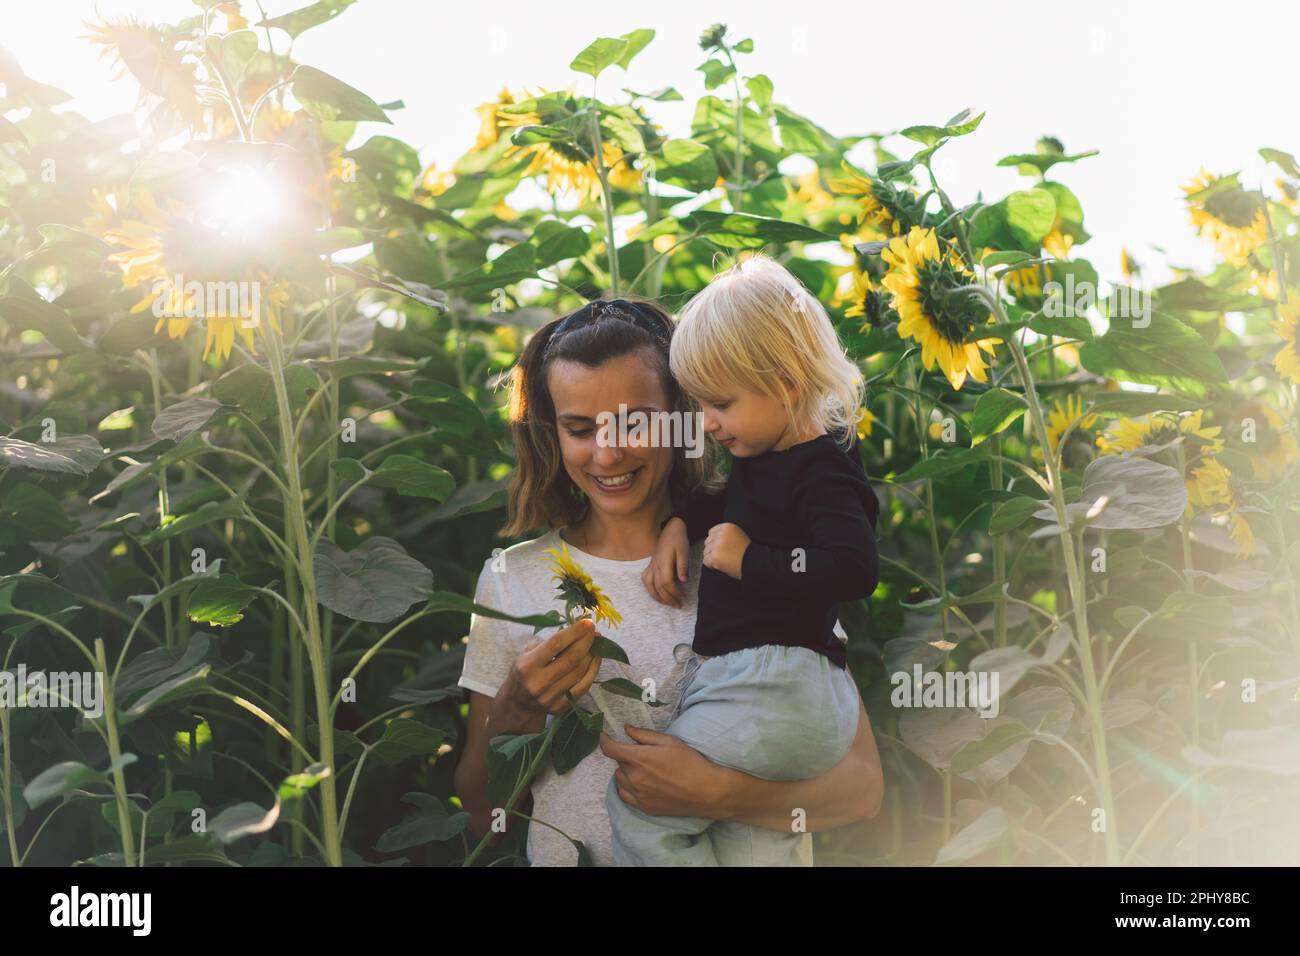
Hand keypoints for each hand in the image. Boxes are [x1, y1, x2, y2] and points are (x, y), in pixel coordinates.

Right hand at [502, 618, 599, 717]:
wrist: (519, 703)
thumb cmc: (524, 672)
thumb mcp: (526, 653)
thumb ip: (548, 642)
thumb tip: (575, 630)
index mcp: (528, 665)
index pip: (556, 643)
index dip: (574, 631)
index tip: (586, 622)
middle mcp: (539, 682)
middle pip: (571, 658)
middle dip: (586, 641)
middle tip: (594, 630)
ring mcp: (550, 697)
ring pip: (579, 672)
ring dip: (591, 654)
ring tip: (596, 642)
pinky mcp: (560, 706)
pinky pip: (583, 686)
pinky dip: (593, 670)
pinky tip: (596, 658)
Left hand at [600, 725, 730, 818]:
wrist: (705, 791)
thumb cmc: (689, 762)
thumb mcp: (668, 741)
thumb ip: (644, 735)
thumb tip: (626, 729)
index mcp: (639, 758)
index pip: (610, 749)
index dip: (604, 740)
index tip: (604, 736)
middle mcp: (634, 778)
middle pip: (618, 763)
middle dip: (625, 756)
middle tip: (641, 754)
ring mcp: (638, 795)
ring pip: (620, 779)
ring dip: (625, 771)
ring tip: (642, 769)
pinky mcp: (644, 807)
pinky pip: (625, 795)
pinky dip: (627, 787)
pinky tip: (638, 783)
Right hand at [642, 517, 688, 607]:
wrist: (671, 529)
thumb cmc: (678, 540)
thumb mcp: (684, 550)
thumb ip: (683, 565)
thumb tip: (683, 580)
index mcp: (663, 563)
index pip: (667, 583)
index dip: (674, 592)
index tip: (683, 597)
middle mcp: (655, 566)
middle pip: (659, 587)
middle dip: (668, 598)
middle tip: (679, 605)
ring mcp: (651, 566)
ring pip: (650, 586)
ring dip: (659, 597)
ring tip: (668, 604)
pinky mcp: (650, 566)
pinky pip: (646, 581)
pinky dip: (650, 590)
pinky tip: (657, 595)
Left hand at [702, 522, 749, 579]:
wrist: (755, 563)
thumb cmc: (747, 553)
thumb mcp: (737, 536)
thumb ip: (724, 535)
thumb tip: (710, 540)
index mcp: (727, 527)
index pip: (711, 533)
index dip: (716, 542)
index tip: (724, 548)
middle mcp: (721, 534)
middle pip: (707, 542)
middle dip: (713, 550)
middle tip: (726, 556)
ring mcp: (718, 545)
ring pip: (706, 552)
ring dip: (713, 558)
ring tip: (725, 561)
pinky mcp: (715, 556)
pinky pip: (706, 561)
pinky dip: (712, 565)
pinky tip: (722, 565)